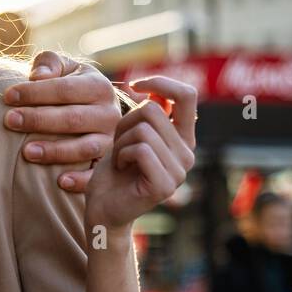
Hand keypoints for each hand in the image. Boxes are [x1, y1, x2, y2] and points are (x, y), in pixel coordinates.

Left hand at [3, 50, 120, 191]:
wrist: (97, 110)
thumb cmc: (72, 86)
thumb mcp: (65, 68)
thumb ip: (49, 63)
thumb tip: (37, 76)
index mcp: (99, 87)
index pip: (65, 89)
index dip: (35, 93)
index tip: (8, 96)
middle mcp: (109, 114)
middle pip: (73, 118)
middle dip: (39, 120)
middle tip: (10, 121)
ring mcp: (111, 140)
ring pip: (85, 147)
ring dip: (56, 151)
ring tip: (27, 152)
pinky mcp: (108, 163)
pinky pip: (97, 174)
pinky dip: (81, 180)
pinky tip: (60, 182)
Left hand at [84, 76, 196, 231]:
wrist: (103, 209)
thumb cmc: (113, 171)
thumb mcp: (128, 136)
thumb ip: (147, 116)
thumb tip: (153, 88)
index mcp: (183, 139)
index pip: (188, 96)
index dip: (161, 82)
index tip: (134, 85)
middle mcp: (188, 153)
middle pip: (153, 110)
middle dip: (125, 123)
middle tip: (119, 145)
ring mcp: (179, 170)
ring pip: (143, 130)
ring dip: (120, 142)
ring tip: (120, 160)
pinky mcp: (165, 184)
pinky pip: (140, 150)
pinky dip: (120, 155)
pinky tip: (120, 168)